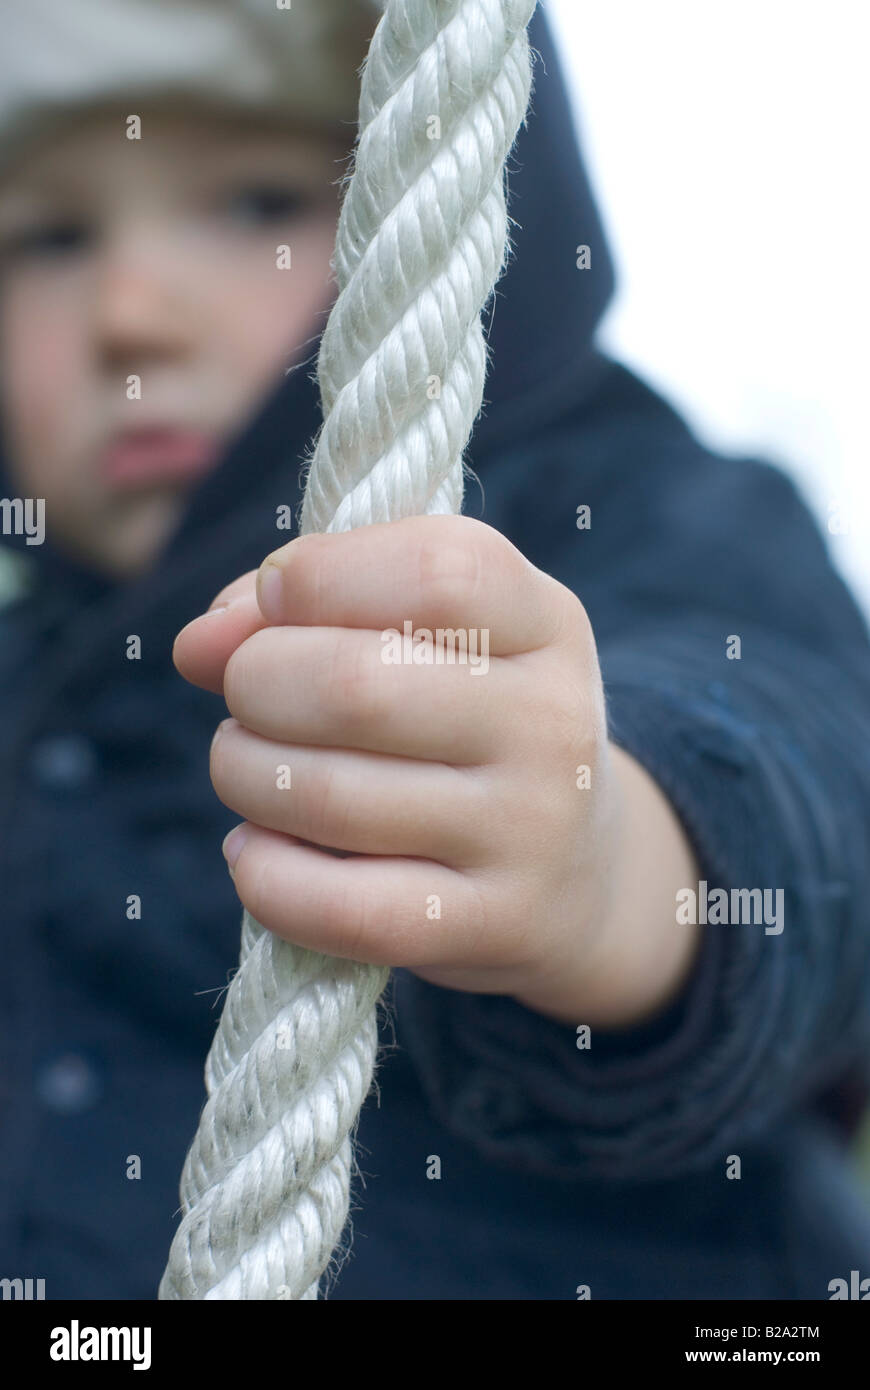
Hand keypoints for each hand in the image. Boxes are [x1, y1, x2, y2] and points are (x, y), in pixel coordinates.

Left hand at [173, 515, 699, 1027]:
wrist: (578, 873)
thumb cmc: (469, 724)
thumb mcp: (429, 636)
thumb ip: (310, 606)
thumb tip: (199, 643)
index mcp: (547, 624)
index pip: (434, 573)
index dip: (317, 577)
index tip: (273, 600)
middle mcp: (554, 726)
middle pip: (355, 686)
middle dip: (254, 682)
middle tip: (249, 699)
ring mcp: (530, 835)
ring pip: (326, 797)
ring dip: (242, 774)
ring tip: (247, 768)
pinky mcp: (493, 928)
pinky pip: (338, 907)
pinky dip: (263, 874)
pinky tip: (256, 851)